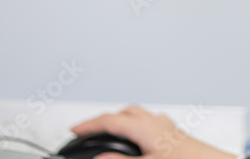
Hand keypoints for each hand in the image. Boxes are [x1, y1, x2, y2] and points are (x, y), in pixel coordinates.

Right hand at [69, 106, 236, 158]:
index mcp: (144, 126)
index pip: (109, 120)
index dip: (88, 125)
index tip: (74, 130)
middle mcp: (156, 121)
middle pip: (123, 113)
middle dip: (104, 120)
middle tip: (88, 130)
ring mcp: (167, 126)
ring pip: (138, 115)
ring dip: (122, 120)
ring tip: (110, 132)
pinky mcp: (175, 134)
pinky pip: (152, 123)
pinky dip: (139, 126)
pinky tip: (140, 136)